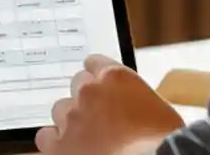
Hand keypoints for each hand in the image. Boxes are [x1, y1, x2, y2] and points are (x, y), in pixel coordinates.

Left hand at [35, 54, 184, 154]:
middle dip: (86, 99)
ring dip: (71, 119)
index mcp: (115, 77)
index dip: (98, 78)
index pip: (93, 63)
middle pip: (77, 85)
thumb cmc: (163, 141)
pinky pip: (46, 136)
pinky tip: (68, 147)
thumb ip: (135, 96)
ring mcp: (72, 118)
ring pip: (61, 109)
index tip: (101, 88)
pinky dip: (56, 141)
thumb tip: (130, 105)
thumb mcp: (157, 107)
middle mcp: (89, 92)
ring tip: (87, 136)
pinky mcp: (59, 145)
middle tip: (100, 117)